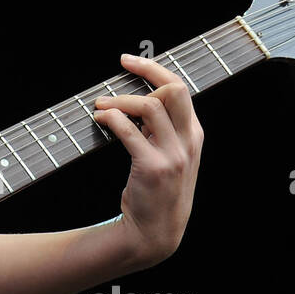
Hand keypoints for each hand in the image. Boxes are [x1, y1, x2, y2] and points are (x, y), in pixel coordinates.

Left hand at [92, 54, 203, 267]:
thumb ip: (161, 130)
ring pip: (150, 106)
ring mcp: (174, 155)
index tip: (129, 61)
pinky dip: (111, 119)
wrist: (156, 232)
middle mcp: (189, 142)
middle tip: (120, 68)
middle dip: (146, 73)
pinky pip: (129, 131)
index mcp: (194, 135)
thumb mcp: (170, 156)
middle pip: (174, 89)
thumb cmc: (158, 192)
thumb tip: (136, 102)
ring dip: (120, 100)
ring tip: (101, 106)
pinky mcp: (153, 168)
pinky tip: (100, 120)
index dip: (154, 70)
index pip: (180, 88)